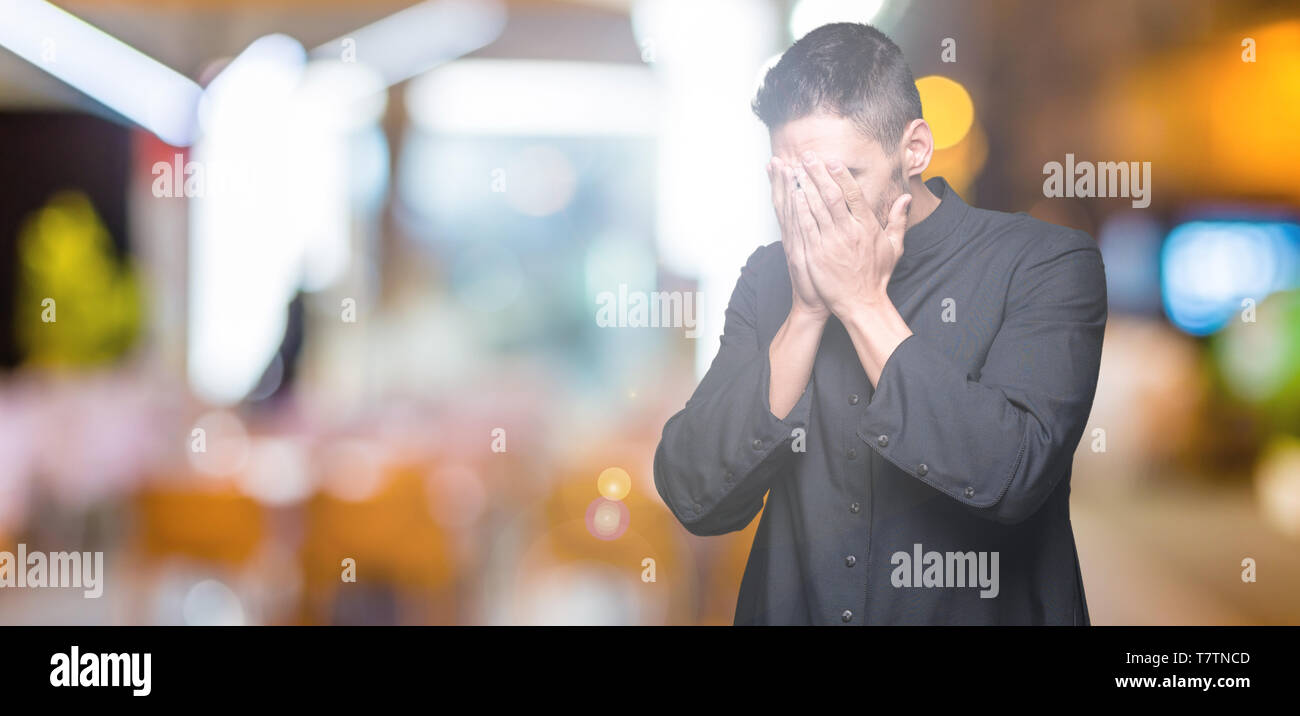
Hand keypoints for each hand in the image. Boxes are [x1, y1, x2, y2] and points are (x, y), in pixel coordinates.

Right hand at [767, 156, 828, 320]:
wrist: (813, 303)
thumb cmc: (820, 279)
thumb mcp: (815, 252)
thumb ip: (816, 230)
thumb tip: (818, 212)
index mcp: (798, 234)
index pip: (789, 202)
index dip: (784, 184)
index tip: (781, 164)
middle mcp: (793, 236)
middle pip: (785, 203)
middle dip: (781, 181)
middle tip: (777, 159)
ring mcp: (795, 244)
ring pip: (789, 212)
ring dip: (785, 189)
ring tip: (783, 168)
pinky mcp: (800, 254)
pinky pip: (798, 228)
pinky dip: (795, 211)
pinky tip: (794, 194)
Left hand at [790, 151, 911, 317]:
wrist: (861, 303)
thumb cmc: (876, 277)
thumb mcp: (894, 247)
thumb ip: (898, 219)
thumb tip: (906, 198)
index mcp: (867, 227)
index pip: (853, 194)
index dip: (841, 175)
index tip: (832, 161)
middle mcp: (849, 232)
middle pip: (831, 195)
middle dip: (818, 173)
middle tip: (807, 156)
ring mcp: (831, 243)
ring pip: (816, 208)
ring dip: (805, 185)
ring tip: (795, 169)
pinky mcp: (816, 254)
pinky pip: (806, 226)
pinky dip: (799, 208)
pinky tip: (792, 194)